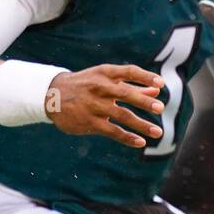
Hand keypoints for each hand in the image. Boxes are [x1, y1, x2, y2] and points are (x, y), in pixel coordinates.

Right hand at [46, 64, 165, 148]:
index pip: (129, 71)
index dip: (146, 77)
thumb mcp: (105, 80)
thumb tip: (157, 91)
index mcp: (105, 73)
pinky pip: (112, 131)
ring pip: (121, 115)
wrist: (51, 96)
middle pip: (125, 93)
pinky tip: (141, 142)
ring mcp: (93, 105)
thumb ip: (132, 86)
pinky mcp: (89, 122)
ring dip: (141, 124)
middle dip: (143, 101)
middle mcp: (99, 88)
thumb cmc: (86, 85)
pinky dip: (127, 137)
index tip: (161, 84)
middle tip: (160, 108)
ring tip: (158, 132)